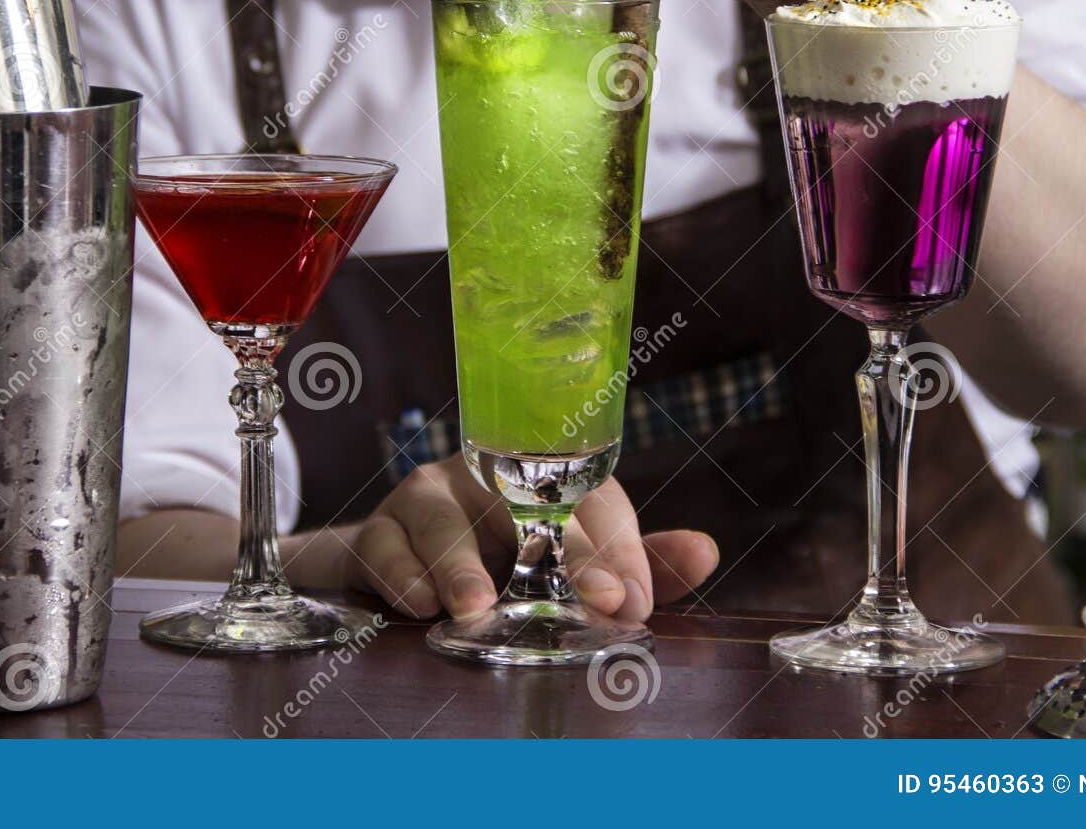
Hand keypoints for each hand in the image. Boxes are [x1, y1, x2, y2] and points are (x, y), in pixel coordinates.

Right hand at [317, 455, 718, 621]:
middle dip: (567, 555)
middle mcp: (490, 477)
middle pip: (527, 502)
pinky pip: (384, 543)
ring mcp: (430, 497)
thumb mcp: (576, 572)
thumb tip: (707, 551)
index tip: (635, 602)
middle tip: (599, 604)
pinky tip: (418, 605)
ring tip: (476, 607)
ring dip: (461, 563)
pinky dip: (401, 572)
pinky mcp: (379, 529)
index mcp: (547, 481)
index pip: (593, 496)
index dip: (619, 548)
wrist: (401, 574)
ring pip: (444, 516)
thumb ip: (640, 567)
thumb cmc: (504, 567)